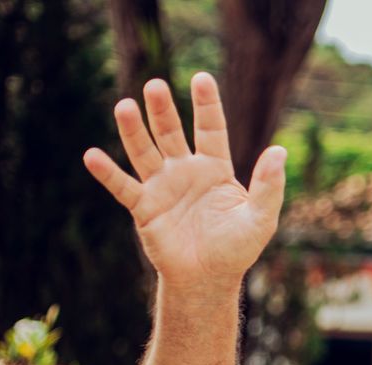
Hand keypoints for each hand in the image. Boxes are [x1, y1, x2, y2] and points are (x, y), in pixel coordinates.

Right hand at [82, 74, 285, 288]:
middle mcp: (185, 171)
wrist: (208, 278)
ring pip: (144, 152)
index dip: (206, 104)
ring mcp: (162, 186)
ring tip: (123, 107)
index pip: (210, 129)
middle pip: (171, 133)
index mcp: (214, 168)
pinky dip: (107, 172)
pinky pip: (123, 186)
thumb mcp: (260, 218)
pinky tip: (92, 156)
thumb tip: (279, 152)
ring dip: (133, 131)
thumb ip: (268, 186)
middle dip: (162, 110)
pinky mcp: (144, 207)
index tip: (201, 78)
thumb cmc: (236, 248)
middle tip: (155, 86)